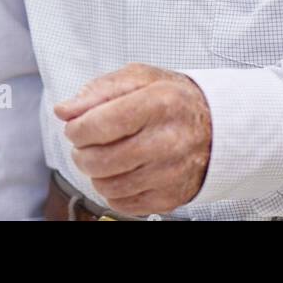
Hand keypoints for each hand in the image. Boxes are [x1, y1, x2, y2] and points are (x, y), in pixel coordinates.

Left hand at [53, 63, 211, 216]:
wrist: (218, 127)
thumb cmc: (172, 99)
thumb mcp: (138, 78)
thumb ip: (97, 91)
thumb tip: (64, 111)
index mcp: (158, 103)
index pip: (103, 123)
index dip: (78, 129)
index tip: (74, 127)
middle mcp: (168, 141)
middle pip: (102, 160)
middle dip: (81, 153)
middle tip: (84, 144)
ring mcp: (171, 173)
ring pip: (109, 185)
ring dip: (94, 173)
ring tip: (101, 157)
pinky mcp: (171, 198)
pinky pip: (124, 204)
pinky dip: (112, 191)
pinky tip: (119, 173)